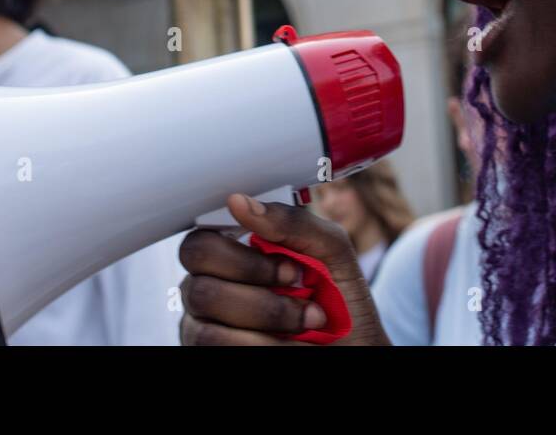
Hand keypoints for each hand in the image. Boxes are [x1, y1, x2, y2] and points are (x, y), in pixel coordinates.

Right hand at [178, 193, 389, 344]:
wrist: (356, 348)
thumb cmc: (342, 305)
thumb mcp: (332, 253)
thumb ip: (292, 222)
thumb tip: (241, 202)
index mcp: (232, 255)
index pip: (201, 242)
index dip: (242, 256)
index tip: (290, 266)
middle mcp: (210, 288)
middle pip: (199, 278)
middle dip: (258, 286)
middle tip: (298, 290)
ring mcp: (205, 326)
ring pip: (208, 318)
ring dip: (269, 319)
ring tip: (306, 323)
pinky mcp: (209, 352)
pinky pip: (216, 345)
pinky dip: (264, 344)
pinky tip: (288, 343)